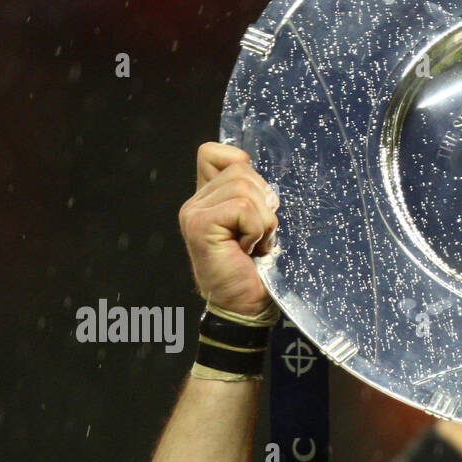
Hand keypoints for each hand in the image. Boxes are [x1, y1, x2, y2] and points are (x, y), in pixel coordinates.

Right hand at [178, 143, 278, 315]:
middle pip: (240, 169)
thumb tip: (268, 184)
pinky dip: (257, 230)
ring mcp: (194, 213)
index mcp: (207, 198)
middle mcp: (195, 202)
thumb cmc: (255, 271)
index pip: (216, 152)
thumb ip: (252, 198)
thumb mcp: (257, 225)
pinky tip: (249, 249)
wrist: (245, 308)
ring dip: (263, 219)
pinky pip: (243, 208)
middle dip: (263, 202)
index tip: (255, 204)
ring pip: (244, 187)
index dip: (244, 166)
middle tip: (258, 235)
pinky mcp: (200, 226)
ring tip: (255, 243)